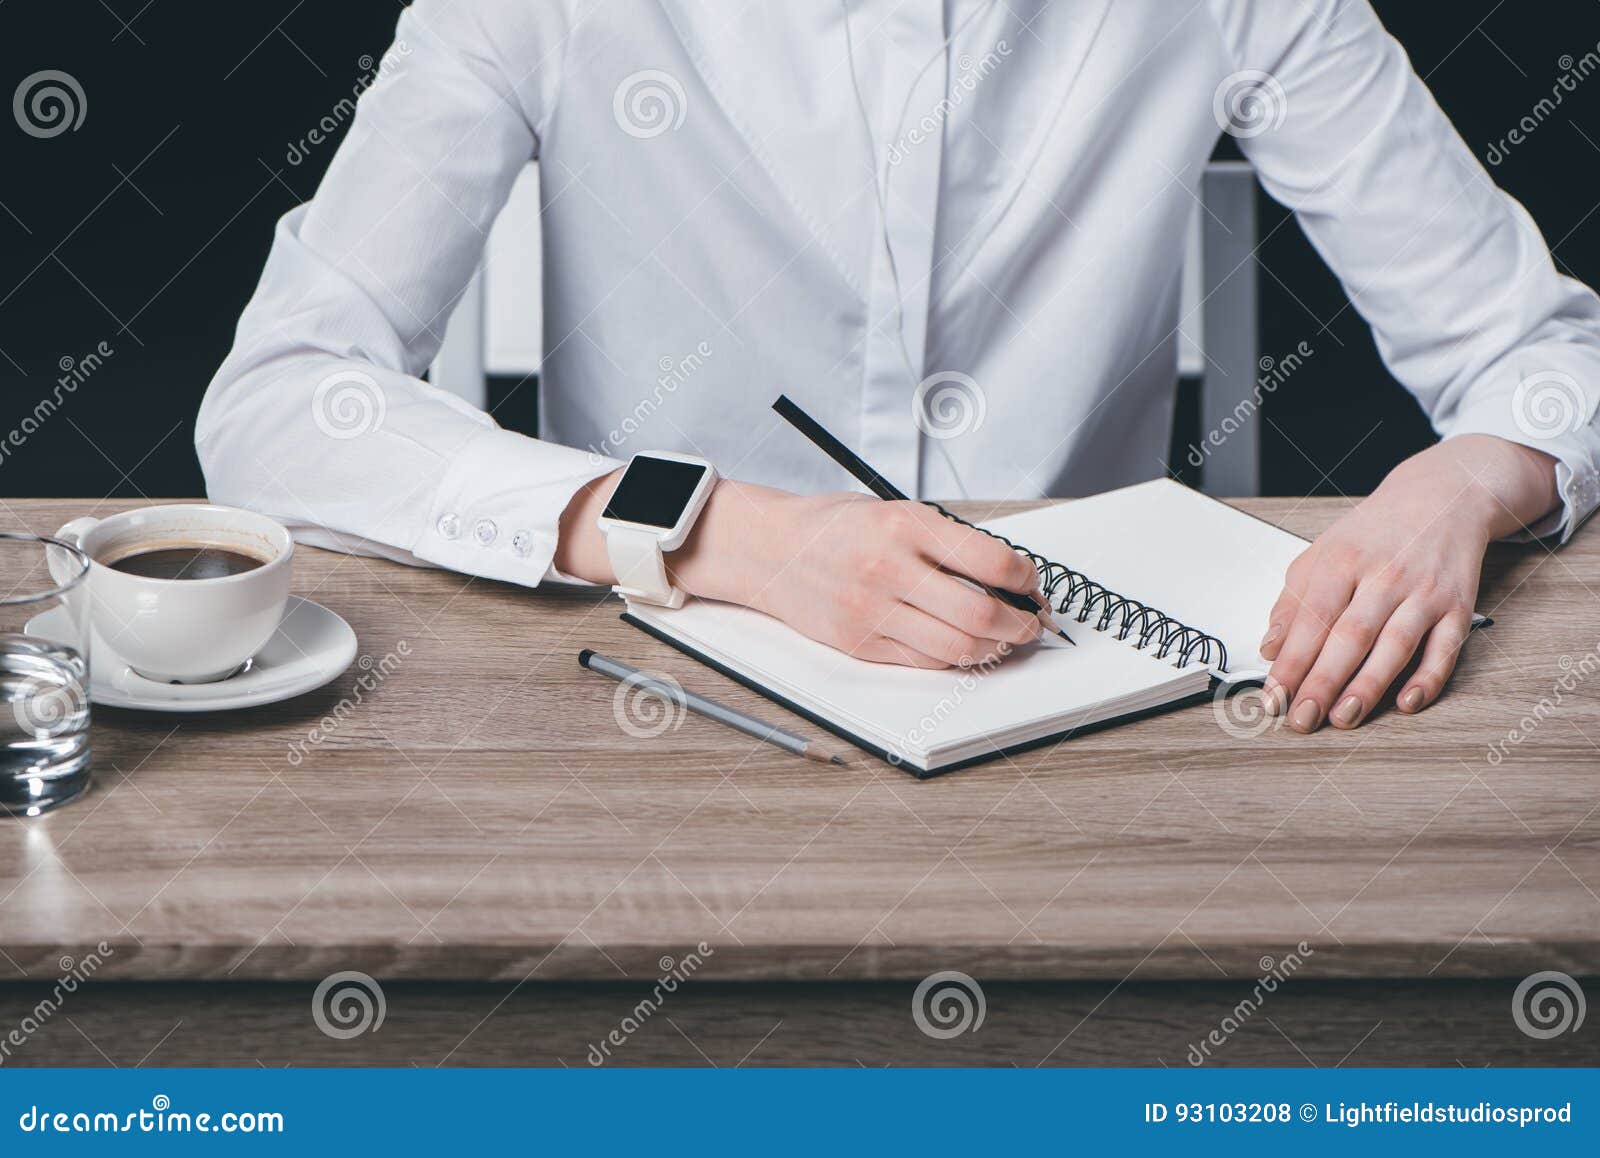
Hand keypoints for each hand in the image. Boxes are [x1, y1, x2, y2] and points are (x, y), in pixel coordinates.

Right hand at [557, 474, 1048, 667]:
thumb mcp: (894, 511)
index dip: (1026, 578)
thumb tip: (1008, 575)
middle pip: (980, 615)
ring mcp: (872, 612)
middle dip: (1019, 625)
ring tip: (1001, 638)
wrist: (767, 549)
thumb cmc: (834, 526)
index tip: (1031, 583)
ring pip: (957, 649)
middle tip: (1029, 622)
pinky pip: (925, 662)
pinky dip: (955, 658)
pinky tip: (962, 645)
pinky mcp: (860, 644)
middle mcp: (888, 569)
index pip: (991, 561)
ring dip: (992, 649)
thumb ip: (947, 540)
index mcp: (903, 525)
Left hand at [1258, 435, 1557, 731]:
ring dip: (1368, 687)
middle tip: (1301, 720)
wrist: (1443, 497)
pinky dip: (1427, 678)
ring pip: (1394, 646)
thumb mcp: (1322, 553)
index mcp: (1342, 560)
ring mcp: (1424, 592)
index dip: (1291, 662)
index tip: (1273, 695)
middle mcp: (1384, 575)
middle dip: (1322, 683)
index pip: (1310, 619)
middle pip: (1349, 636)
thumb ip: (1293, 601)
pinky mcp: (1458, 607)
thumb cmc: (1375, 533)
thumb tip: (1270, 648)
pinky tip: (1406, 703)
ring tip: (1342, 718)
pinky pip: (1444, 649)